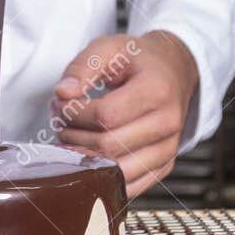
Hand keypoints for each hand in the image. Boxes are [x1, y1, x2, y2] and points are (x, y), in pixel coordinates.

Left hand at [52, 30, 198, 198]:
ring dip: (83, 159)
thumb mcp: (110, 47)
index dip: (74, 114)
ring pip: (116, 172)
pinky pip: (129, 186)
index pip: (105, 116)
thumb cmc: (139, 59)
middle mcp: (168, 123)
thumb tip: (62, 94)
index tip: (61, 103)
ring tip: (71, 136)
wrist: (175, 71)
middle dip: (73, 136)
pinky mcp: (164, 167)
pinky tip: (87, 155)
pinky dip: (102, 178)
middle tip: (59, 120)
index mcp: (157, 90)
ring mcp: (169, 149)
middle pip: (108, 146)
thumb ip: (82, 67)